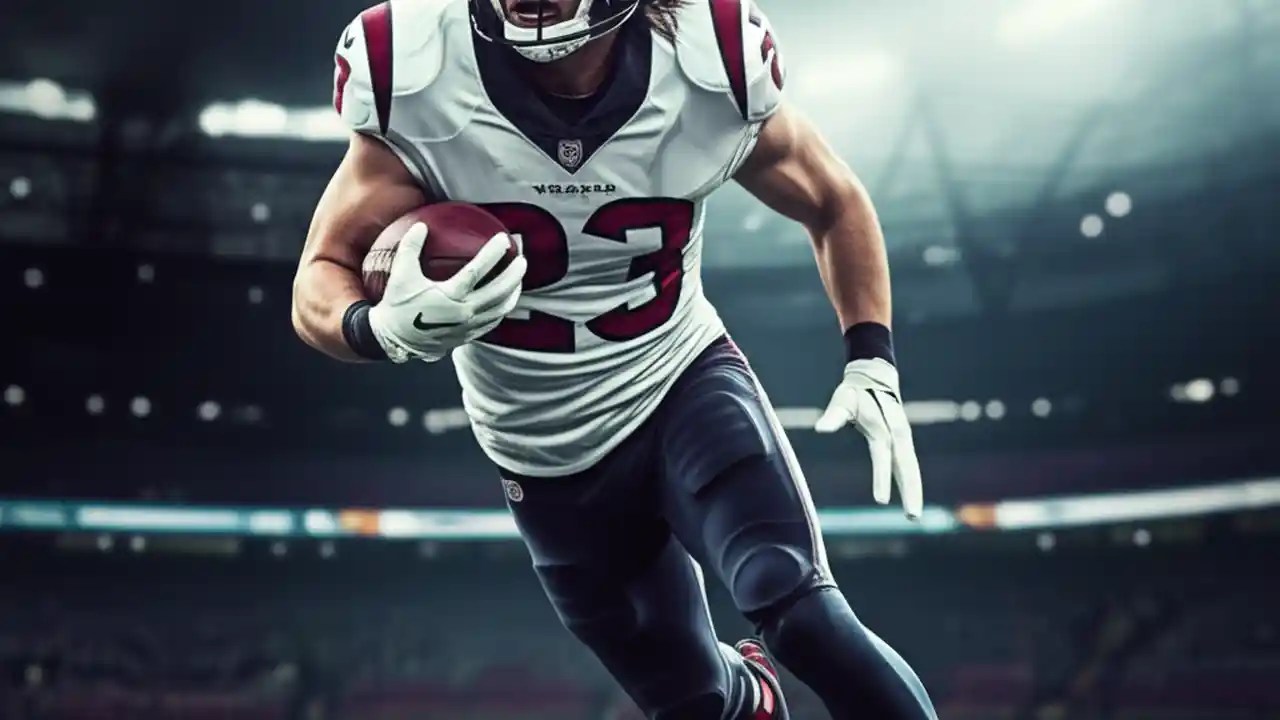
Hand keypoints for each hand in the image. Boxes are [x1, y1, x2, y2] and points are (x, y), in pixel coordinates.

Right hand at [368, 222, 525, 362]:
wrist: (393, 339)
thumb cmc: (398, 305)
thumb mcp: (401, 274)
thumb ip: (411, 248)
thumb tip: (421, 225)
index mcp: (450, 295)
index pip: (478, 271)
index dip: (493, 253)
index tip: (504, 239)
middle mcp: (463, 312)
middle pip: (499, 292)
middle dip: (514, 275)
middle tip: (522, 260)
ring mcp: (468, 326)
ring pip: (500, 310)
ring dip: (513, 294)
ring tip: (519, 281)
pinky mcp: (467, 336)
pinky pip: (491, 323)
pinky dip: (501, 310)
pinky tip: (504, 301)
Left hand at [814, 358, 923, 518]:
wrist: (874, 377)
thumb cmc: (854, 392)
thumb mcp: (841, 401)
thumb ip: (833, 417)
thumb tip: (820, 428)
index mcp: (882, 428)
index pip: (882, 457)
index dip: (882, 478)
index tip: (881, 501)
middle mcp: (898, 435)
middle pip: (906, 467)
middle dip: (910, 492)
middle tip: (912, 517)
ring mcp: (903, 439)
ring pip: (911, 468)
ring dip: (914, 490)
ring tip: (914, 515)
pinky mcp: (903, 443)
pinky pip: (909, 465)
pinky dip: (912, 482)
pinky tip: (912, 499)